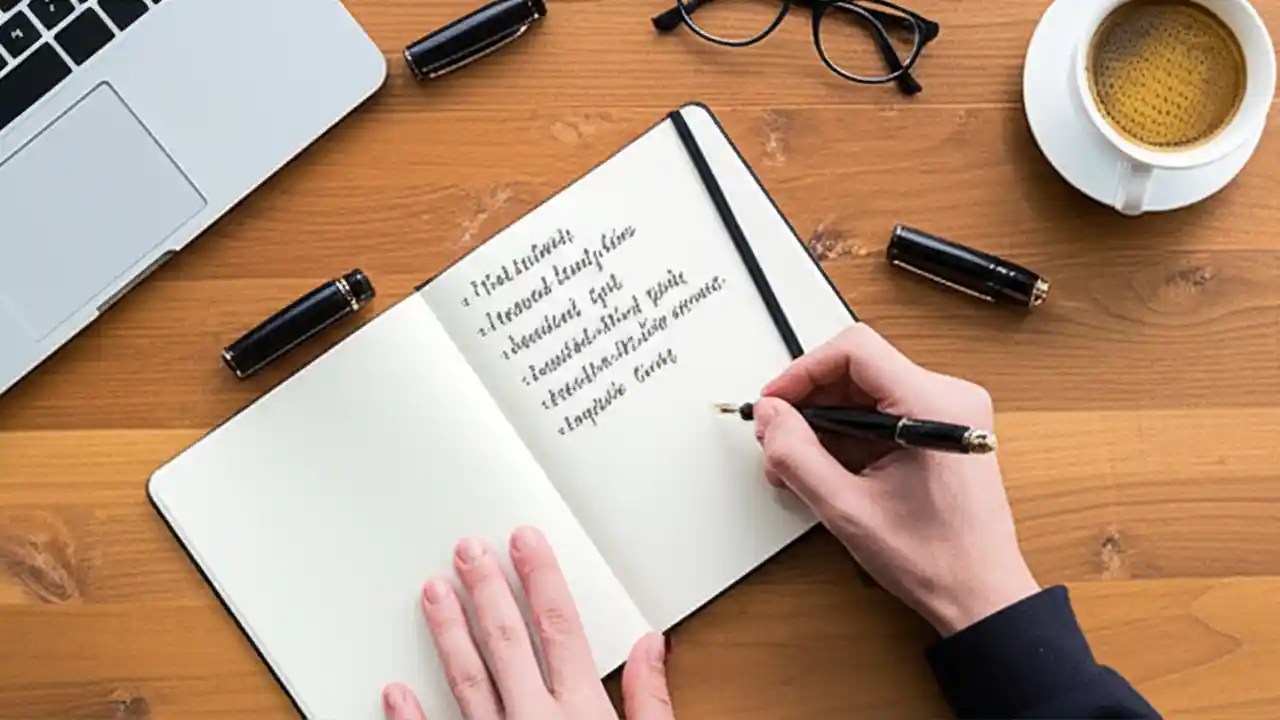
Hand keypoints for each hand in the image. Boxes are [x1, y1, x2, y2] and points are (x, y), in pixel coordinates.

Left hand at [381, 527, 674, 719]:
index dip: (542, 579)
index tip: (524, 542)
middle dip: (488, 591)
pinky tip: (393, 690)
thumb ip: (653, 701)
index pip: (561, 629)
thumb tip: (651, 645)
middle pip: (508, 643)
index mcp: (585, 715)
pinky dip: (410, 718)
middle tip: (467, 550)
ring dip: (449, 634)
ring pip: (468, 681)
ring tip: (433, 592)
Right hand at [753, 323, 1039, 635]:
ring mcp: (949, 412)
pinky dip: (848, 433)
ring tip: (798, 464)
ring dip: (825, 421)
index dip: (803, 371)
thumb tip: (770, 416)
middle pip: (858, 368)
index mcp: (934, 406)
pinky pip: (883, 410)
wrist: (981, 594)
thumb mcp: (847, 508)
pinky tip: (828, 467)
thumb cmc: (935, 559)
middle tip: (778, 439)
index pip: (854, 350)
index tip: (775, 402)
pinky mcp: (943, 428)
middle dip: (809, 402)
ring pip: (866, 390)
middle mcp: (949, 397)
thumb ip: (798, 454)